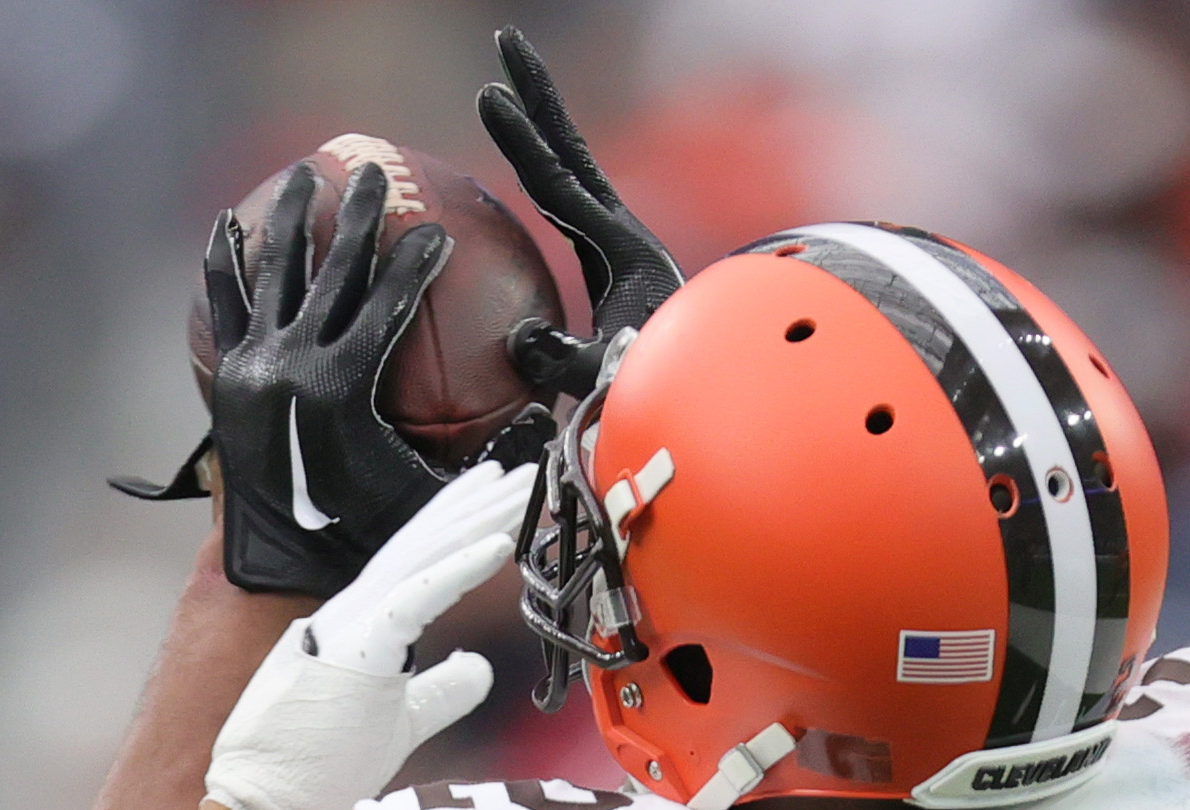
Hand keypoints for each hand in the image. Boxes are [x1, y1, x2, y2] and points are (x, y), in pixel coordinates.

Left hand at [202, 160, 454, 597]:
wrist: (280, 563)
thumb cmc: (362, 538)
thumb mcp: (427, 504)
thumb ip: (482, 465)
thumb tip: (545, 426)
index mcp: (342, 390)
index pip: (386, 306)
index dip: (414, 264)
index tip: (437, 233)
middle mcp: (291, 367)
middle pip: (331, 272)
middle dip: (359, 216)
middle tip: (377, 173)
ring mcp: (252, 368)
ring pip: (273, 274)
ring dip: (293, 219)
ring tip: (307, 175)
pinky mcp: (224, 376)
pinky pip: (223, 306)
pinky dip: (224, 263)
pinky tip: (226, 224)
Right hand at [202, 459, 534, 809]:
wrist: (263, 800)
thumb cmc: (314, 767)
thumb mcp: (400, 723)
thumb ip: (441, 690)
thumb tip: (479, 666)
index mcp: (358, 624)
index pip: (417, 562)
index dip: (457, 526)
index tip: (494, 499)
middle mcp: (353, 613)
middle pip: (424, 545)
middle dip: (474, 506)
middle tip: (520, 475)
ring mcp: (350, 626)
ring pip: (424, 556)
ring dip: (476, 521)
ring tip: (518, 492)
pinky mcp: (356, 648)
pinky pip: (417, 598)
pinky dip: (458, 568)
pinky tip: (496, 544)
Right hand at [478, 26, 684, 399]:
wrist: (700, 388)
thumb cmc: (653, 382)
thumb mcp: (604, 371)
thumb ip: (562, 357)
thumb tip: (517, 340)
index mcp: (619, 249)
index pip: (557, 181)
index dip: (521, 140)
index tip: (489, 96)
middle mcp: (619, 232)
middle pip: (567, 148)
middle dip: (536, 95)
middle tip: (508, 40)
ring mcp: (615, 240)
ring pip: (569, 166)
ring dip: (539, 125)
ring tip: (508, 86)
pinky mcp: (609, 256)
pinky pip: (567, 200)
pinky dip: (544, 169)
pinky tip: (526, 163)